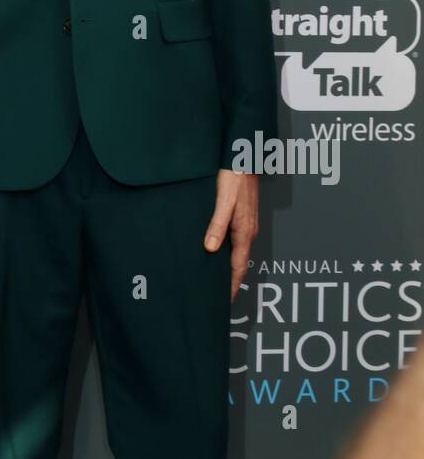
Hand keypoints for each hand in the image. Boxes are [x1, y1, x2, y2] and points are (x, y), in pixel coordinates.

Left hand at [203, 168, 257, 301]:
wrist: (244, 157)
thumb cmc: (235, 177)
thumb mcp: (223, 202)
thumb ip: (217, 225)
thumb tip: (210, 249)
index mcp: (245, 231)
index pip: (238, 267)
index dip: (232, 285)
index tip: (225, 302)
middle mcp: (248, 230)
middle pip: (240, 262)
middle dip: (231, 280)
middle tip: (218, 296)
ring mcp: (247, 223)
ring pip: (239, 251)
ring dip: (230, 266)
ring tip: (217, 279)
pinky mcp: (242, 215)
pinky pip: (237, 240)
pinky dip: (230, 252)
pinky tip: (218, 251)